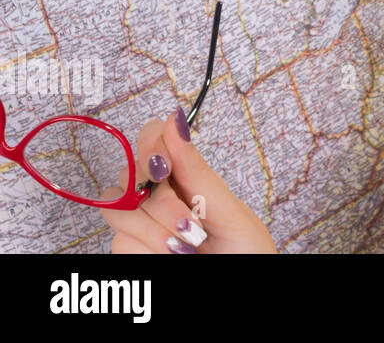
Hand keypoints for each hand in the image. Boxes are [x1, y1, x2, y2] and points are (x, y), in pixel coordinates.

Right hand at [99, 105, 276, 253]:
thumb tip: (173, 118)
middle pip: (128, 176)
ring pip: (119, 211)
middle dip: (161, 203)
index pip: (151, 138)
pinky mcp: (131, 251)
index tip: (164, 167)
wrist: (245, 284)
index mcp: (186, 175)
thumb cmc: (246, 249)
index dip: (150, 146)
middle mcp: (158, 196)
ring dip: (156, 232)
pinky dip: (149, 252)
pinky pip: (121, 243)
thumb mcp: (227, 208)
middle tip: (192, 226)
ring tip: (189, 249)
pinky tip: (175, 258)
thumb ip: (195, 170)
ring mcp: (142, 224)